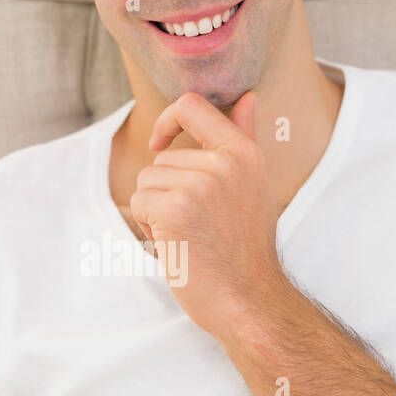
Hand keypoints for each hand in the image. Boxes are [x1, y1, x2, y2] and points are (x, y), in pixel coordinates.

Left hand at [129, 90, 283, 334]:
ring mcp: (198, 184)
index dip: (168, 120)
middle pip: (161, 158)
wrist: (248, 298)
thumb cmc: (245, 249)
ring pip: (147, 182)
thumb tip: (247, 96)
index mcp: (244, 153)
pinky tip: (177, 245)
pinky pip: (140, 204)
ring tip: (188, 235)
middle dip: (166, 191)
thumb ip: (244, 138)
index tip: (161, 143)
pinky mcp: (173, 208)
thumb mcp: (254, 186)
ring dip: (157, 211)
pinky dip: (150, 228)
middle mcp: (223, 162)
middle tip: (196, 224)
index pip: (193, 105)